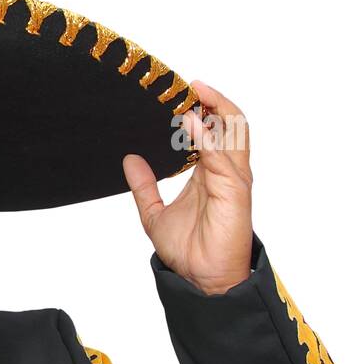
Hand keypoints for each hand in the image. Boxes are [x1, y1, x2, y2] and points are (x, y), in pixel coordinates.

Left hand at [122, 79, 253, 294]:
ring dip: (215, 107)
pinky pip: (223, 155)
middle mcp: (225, 171)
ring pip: (234, 131)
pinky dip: (208, 135)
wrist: (199, 279)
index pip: (213, 129)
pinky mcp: (235, 190)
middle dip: (213, 99)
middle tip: (188, 84)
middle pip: (229, 123)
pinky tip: (190, 121)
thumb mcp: (154, 213)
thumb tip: (129, 160)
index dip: (201, 109)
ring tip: (193, 91)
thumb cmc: (188, 250)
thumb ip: (144, 186)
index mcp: (209, 173)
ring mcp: (233, 178)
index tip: (178, 94)